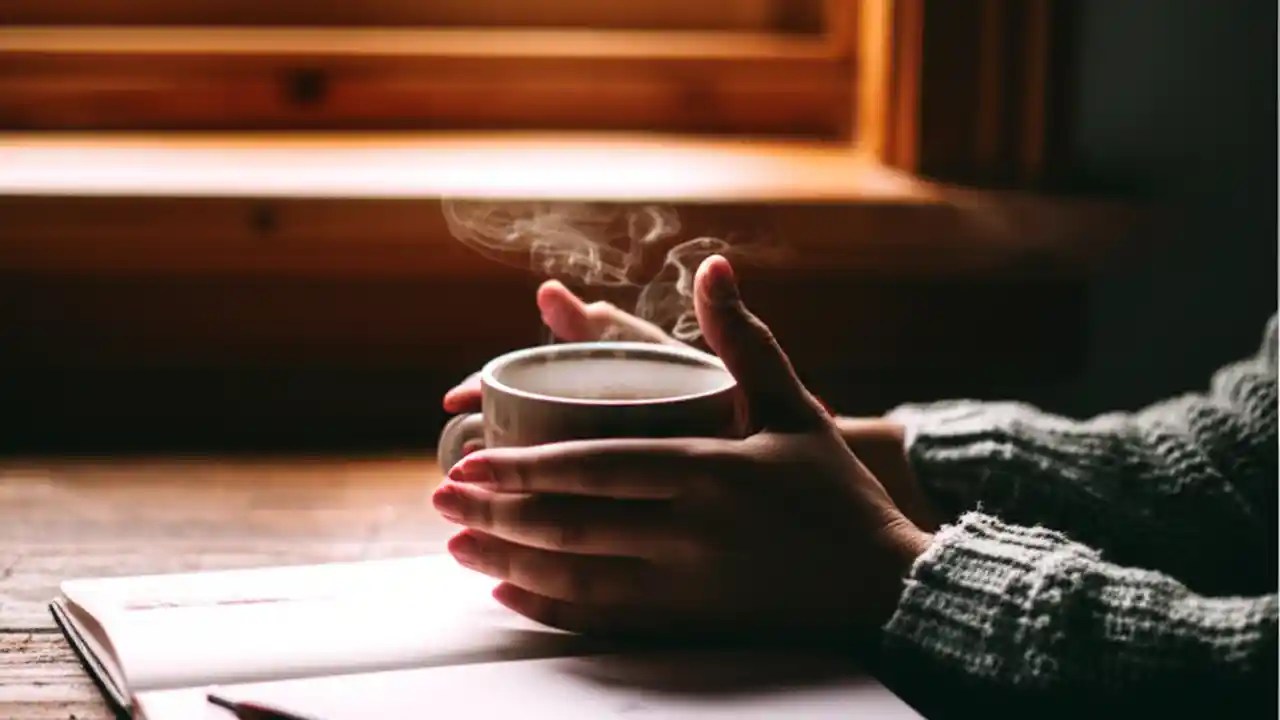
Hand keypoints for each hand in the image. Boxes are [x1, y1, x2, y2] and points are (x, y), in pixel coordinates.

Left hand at [432, 256, 932, 637]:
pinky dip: (549, 610)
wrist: (881, 586)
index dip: (525, 466)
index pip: (596, 468)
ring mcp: (687, 586)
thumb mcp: (795, 405)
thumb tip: (713, 264)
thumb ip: (744, 338)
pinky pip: (605, 620)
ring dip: (508, 560)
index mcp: (709, 470)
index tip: (471, 458)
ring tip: (456, 544)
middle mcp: (691, 532)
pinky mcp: (690, 623)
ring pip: (577, 575)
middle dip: (497, 511)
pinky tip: (507, 594)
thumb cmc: (833, 491)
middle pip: (572, 524)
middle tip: (442, 497)